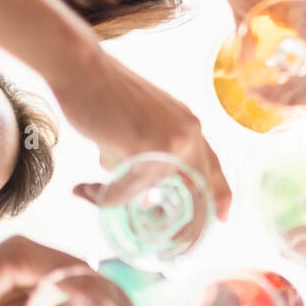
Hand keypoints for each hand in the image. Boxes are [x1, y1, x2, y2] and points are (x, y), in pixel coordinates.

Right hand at [51, 46, 231, 218]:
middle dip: (183, 216)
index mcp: (189, 124)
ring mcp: (169, 140)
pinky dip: (107, 191)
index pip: (213, 165)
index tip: (224, 216)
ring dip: (122, 190)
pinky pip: (129, 187)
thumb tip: (142, 193)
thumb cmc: (105, 94)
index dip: (220, 193)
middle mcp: (188, 132)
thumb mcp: (144, 122)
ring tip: (102, 163)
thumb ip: (154, 154)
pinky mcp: (145, 147)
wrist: (82, 69)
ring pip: (150, 189)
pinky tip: (90, 176)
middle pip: (192, 188)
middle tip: (174, 237)